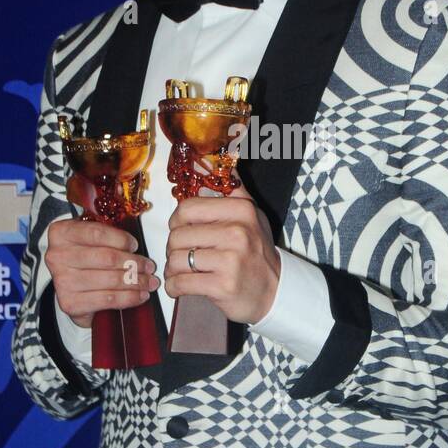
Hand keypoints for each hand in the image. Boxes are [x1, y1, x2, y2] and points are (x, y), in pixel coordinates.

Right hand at [45, 218, 159, 327]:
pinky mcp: (70, 303)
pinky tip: (140, 295)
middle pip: (107, 258)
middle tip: (150, 267)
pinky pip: (108, 299)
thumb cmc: (86, 256)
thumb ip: (108, 236)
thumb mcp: (91, 238)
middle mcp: (57, 256)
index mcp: (61, 233)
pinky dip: (129, 298)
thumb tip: (136, 247)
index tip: (135, 245)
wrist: (70, 285)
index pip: (96, 233)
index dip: (121, 239)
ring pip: (110, 280)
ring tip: (149, 282)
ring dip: (136, 282)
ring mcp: (62, 281)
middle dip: (134, 263)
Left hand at [163, 183, 280, 323]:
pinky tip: (179, 287)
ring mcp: (231, 260)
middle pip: (178, 235)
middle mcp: (238, 232)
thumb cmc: (257, 252)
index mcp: (241, 211)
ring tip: (182, 271)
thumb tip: (221, 156)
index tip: (182, 230)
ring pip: (177, 259)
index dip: (177, 221)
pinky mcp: (223, 285)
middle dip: (173, 248)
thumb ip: (234, 189)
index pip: (188, 208)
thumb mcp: (253, 216)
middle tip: (182, 255)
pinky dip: (174, 287)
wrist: (274, 291)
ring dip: (173, 269)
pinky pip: (181, 282)